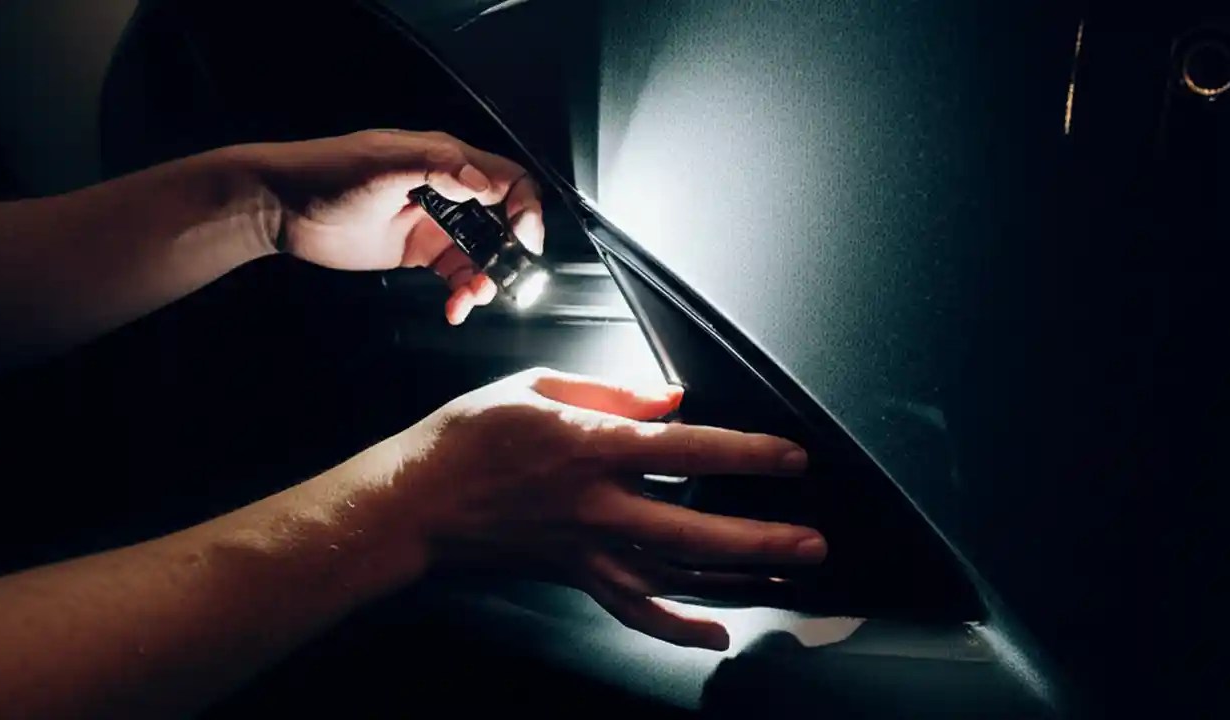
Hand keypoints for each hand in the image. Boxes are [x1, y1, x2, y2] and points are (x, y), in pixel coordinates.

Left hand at [249, 129, 543, 324]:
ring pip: (483, 252)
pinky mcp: (420, 252)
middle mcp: (448, 190)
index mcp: (446, 160)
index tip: (524, 241)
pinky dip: (463, 294)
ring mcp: (435, 223)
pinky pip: (457, 274)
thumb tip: (485, 182)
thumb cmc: (327, 173)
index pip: (508, 179)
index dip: (525, 209)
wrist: (282, 208)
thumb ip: (436, 167)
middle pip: (503, 220)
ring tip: (472, 299)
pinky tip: (454, 309)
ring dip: (488, 278)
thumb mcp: (382, 164)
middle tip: (505, 279)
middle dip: (512, 251)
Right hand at [348, 368, 825, 650]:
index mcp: (590, 445)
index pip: (685, 451)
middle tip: (813, 544)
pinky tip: (715, 633)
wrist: (417, 501)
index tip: (792, 458)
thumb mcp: (536, 385)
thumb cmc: (468, 435)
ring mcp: (586, 548)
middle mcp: (595, 504)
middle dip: (758, 541)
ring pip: (673, 576)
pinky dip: (676, 627)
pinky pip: (632, 608)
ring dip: (733, 582)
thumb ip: (611, 389)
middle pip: (692, 531)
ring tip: (787, 580)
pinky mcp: (574, 574)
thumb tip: (672, 398)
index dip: (744, 454)